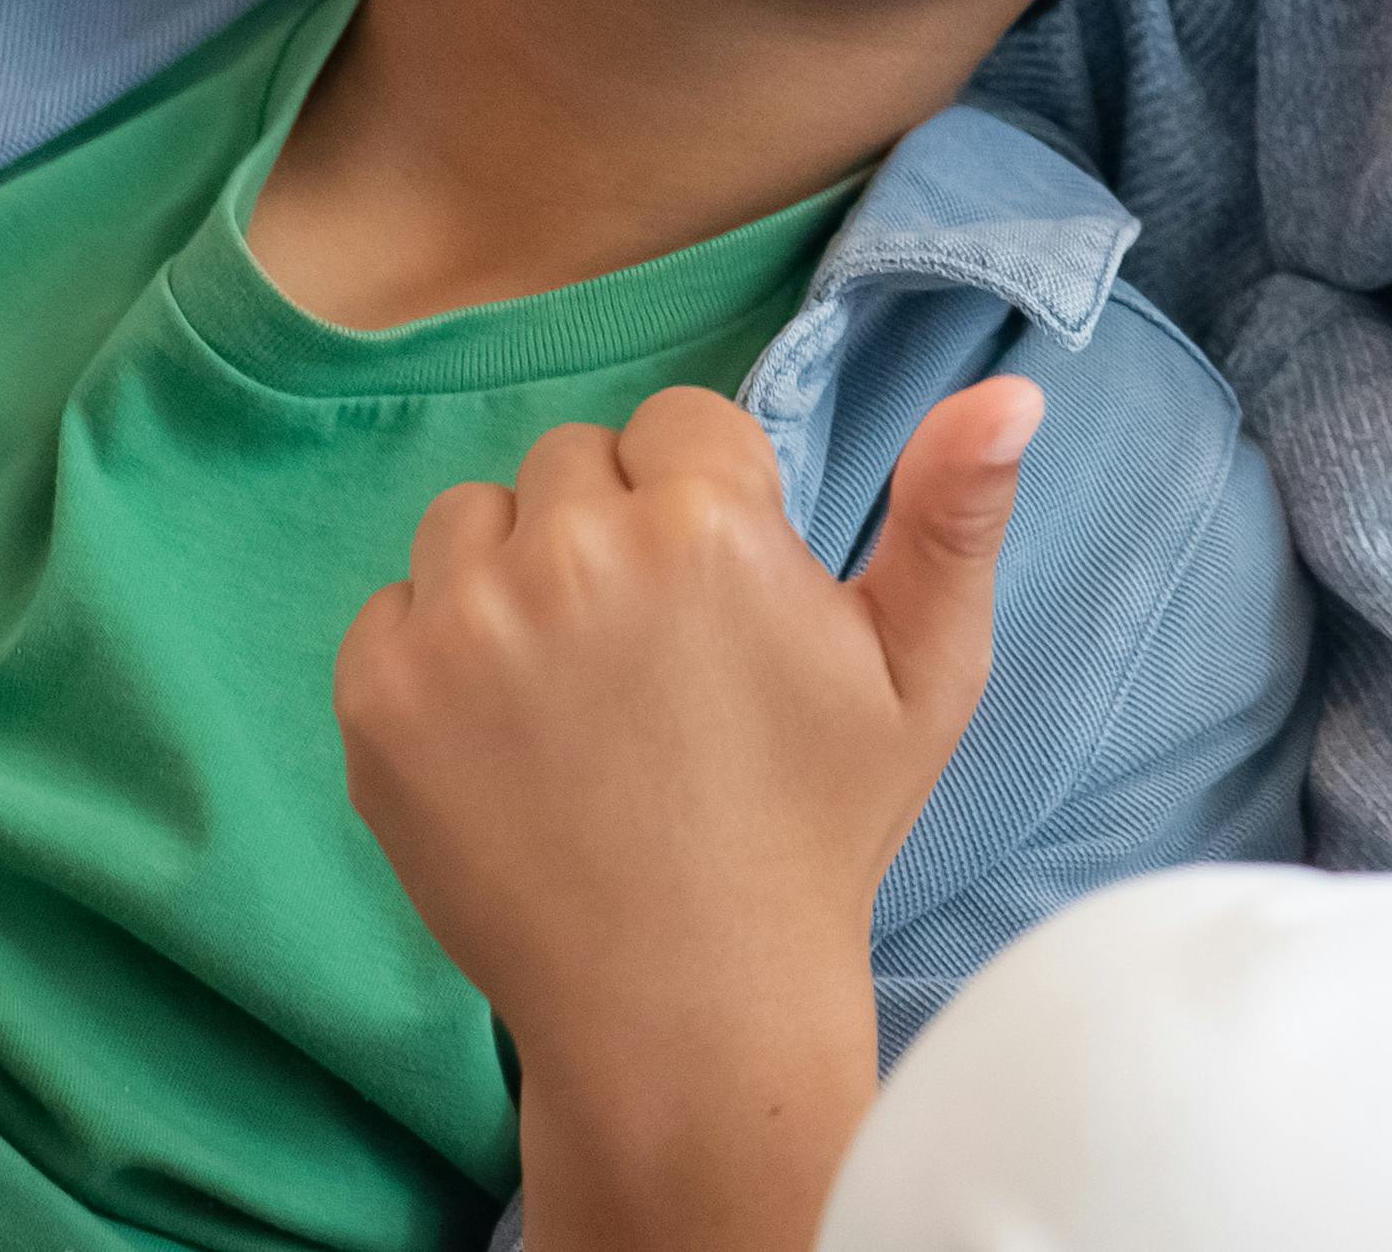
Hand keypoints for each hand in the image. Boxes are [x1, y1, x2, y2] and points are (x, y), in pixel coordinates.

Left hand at [337, 376, 1039, 1251]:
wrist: (685, 1001)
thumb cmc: (818, 828)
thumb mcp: (929, 672)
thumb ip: (958, 513)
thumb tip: (1013, 390)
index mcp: (708, 523)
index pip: (680, 423)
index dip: (710, 501)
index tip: (725, 597)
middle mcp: (573, 551)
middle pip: (575, 462)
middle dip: (614, 528)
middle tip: (655, 653)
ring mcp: (461, 626)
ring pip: (475, 519)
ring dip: (516, 571)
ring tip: (575, 683)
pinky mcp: (379, 700)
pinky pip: (392, 606)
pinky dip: (437, 648)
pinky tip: (502, 728)